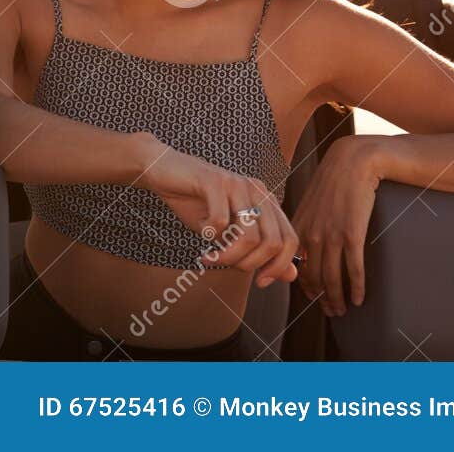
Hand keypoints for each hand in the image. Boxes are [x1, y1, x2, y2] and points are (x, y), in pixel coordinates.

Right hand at [140, 140, 299, 287]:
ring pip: (249, 236)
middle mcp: (257, 190)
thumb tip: (291, 275)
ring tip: (210, 258)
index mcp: (265, 200)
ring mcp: (237, 183)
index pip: (289, 239)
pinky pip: (221, 221)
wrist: (162, 170)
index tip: (260, 282)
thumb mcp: (228, 231)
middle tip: (228, 266)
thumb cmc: (195, 202)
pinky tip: (202, 235)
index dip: (279, 266)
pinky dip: (210, 236)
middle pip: (272, 242)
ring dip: (228, 256)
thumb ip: (258, 250)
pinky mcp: (214, 180)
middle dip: (250, 264)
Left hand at [290, 134, 382, 317]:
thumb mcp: (313, 204)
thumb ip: (306, 225)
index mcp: (298, 227)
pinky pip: (354, 269)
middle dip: (320, 299)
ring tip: (342, 310)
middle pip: (314, 277)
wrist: (353, 162)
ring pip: (332, 278)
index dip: (303, 286)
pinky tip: (359, 299)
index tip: (310, 299)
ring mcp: (330, 235)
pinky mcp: (351, 234)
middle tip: (329, 313)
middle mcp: (311, 234)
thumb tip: (304, 247)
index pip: (296, 265)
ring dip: (337, 299)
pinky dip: (356, 288)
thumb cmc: (334, 182)